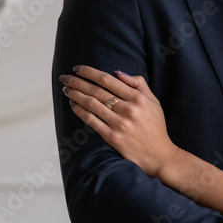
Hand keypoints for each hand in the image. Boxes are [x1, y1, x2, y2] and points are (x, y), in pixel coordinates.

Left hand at [60, 66, 175, 177]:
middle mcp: (129, 110)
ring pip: (91, 104)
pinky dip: (80, 111)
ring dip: (75, 95)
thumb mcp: (154, 102)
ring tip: (66, 90)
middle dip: (78, 82)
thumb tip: (117, 73)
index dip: (90, 72)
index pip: (109, 80)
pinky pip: (92, 121)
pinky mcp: (112, 137)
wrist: (158, 154)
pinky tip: (74, 105)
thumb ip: (139, 85)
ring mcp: (119, 124)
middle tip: (65, 77)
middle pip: (97, 91)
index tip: (78, 68)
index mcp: (139, 99)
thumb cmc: (155, 126)